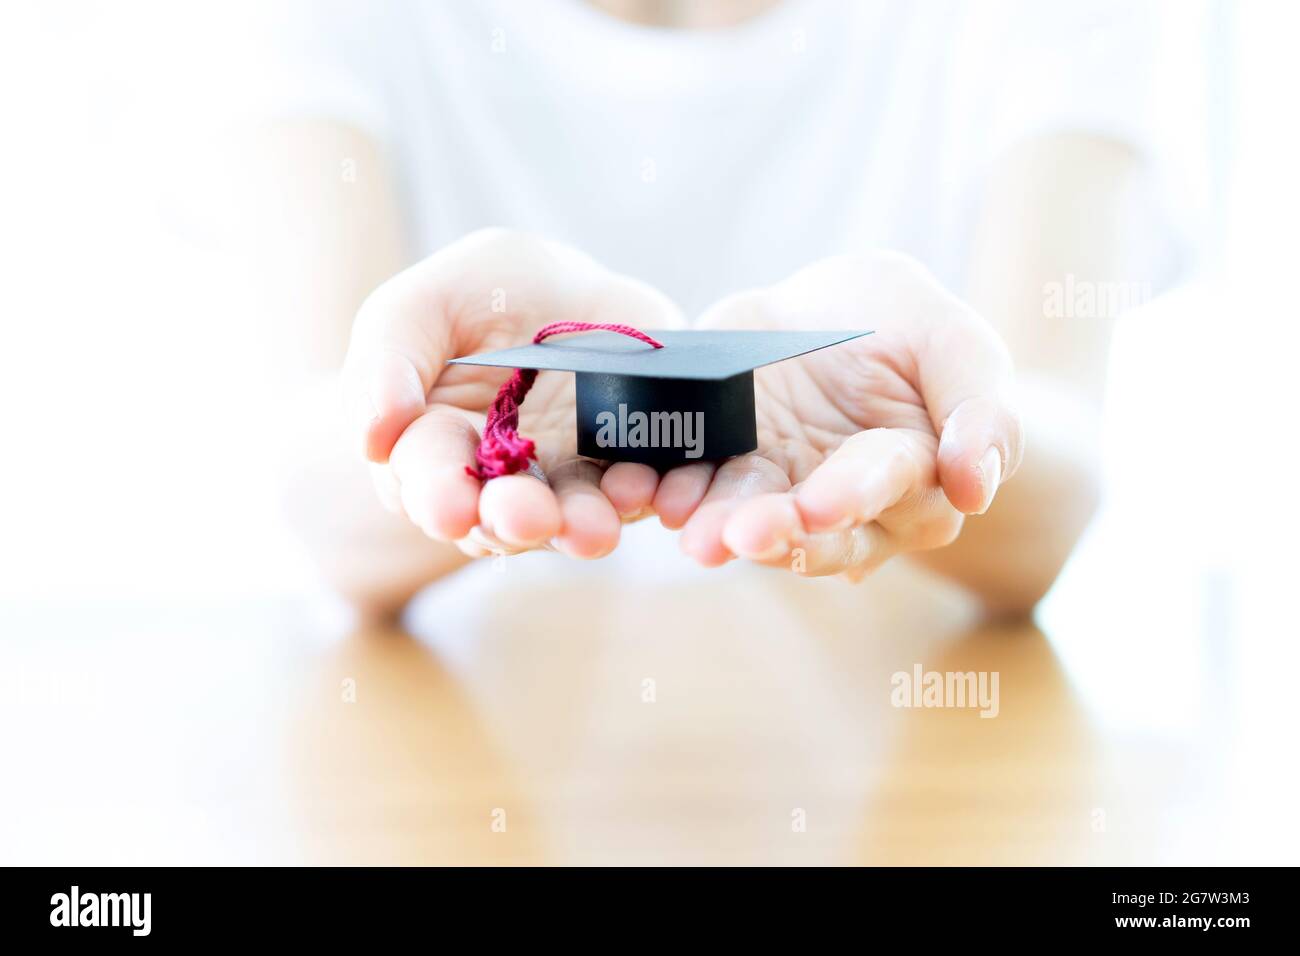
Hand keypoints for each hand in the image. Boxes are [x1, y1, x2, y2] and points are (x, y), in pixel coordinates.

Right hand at [342, 229, 683, 557]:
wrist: (577, 285)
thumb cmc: (483, 294)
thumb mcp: (423, 303)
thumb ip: (387, 358)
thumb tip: (371, 438)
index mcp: (437, 444)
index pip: (430, 475)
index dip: (437, 492)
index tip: (448, 508)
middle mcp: (502, 481)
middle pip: (500, 516)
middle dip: (510, 520)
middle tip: (523, 519)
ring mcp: (569, 482)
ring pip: (570, 517)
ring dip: (578, 526)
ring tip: (590, 530)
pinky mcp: (632, 470)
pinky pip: (638, 492)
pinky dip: (640, 496)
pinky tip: (641, 488)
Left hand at [600, 253, 1023, 578]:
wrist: (827, 306)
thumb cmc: (906, 326)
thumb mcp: (954, 343)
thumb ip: (982, 411)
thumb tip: (978, 489)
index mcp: (914, 475)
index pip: (886, 486)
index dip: (854, 495)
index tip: (821, 505)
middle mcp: (842, 502)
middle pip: (814, 528)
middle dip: (777, 532)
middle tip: (740, 535)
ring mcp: (775, 491)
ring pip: (749, 519)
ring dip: (719, 528)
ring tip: (690, 531)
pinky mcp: (720, 472)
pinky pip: (693, 488)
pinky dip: (671, 493)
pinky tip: (648, 494)